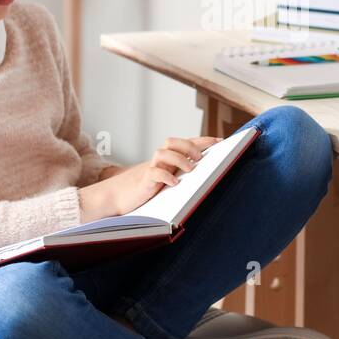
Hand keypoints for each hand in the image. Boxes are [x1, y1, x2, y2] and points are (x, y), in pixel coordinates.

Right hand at [79, 135, 221, 220]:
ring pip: (163, 153)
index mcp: (167, 159)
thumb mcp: (166, 179)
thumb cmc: (145, 190)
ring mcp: (150, 169)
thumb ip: (180, 173)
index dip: (203, 140)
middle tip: (200, 158)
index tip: (220, 141)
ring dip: (179, 160)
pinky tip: (174, 183)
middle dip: (189, 146)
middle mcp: (159, 161)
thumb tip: (204, 173)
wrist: (117, 198)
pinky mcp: (144, 181)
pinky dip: (165, 176)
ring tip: (190, 170)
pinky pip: (154, 173)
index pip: (186, 143)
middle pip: (172, 142)